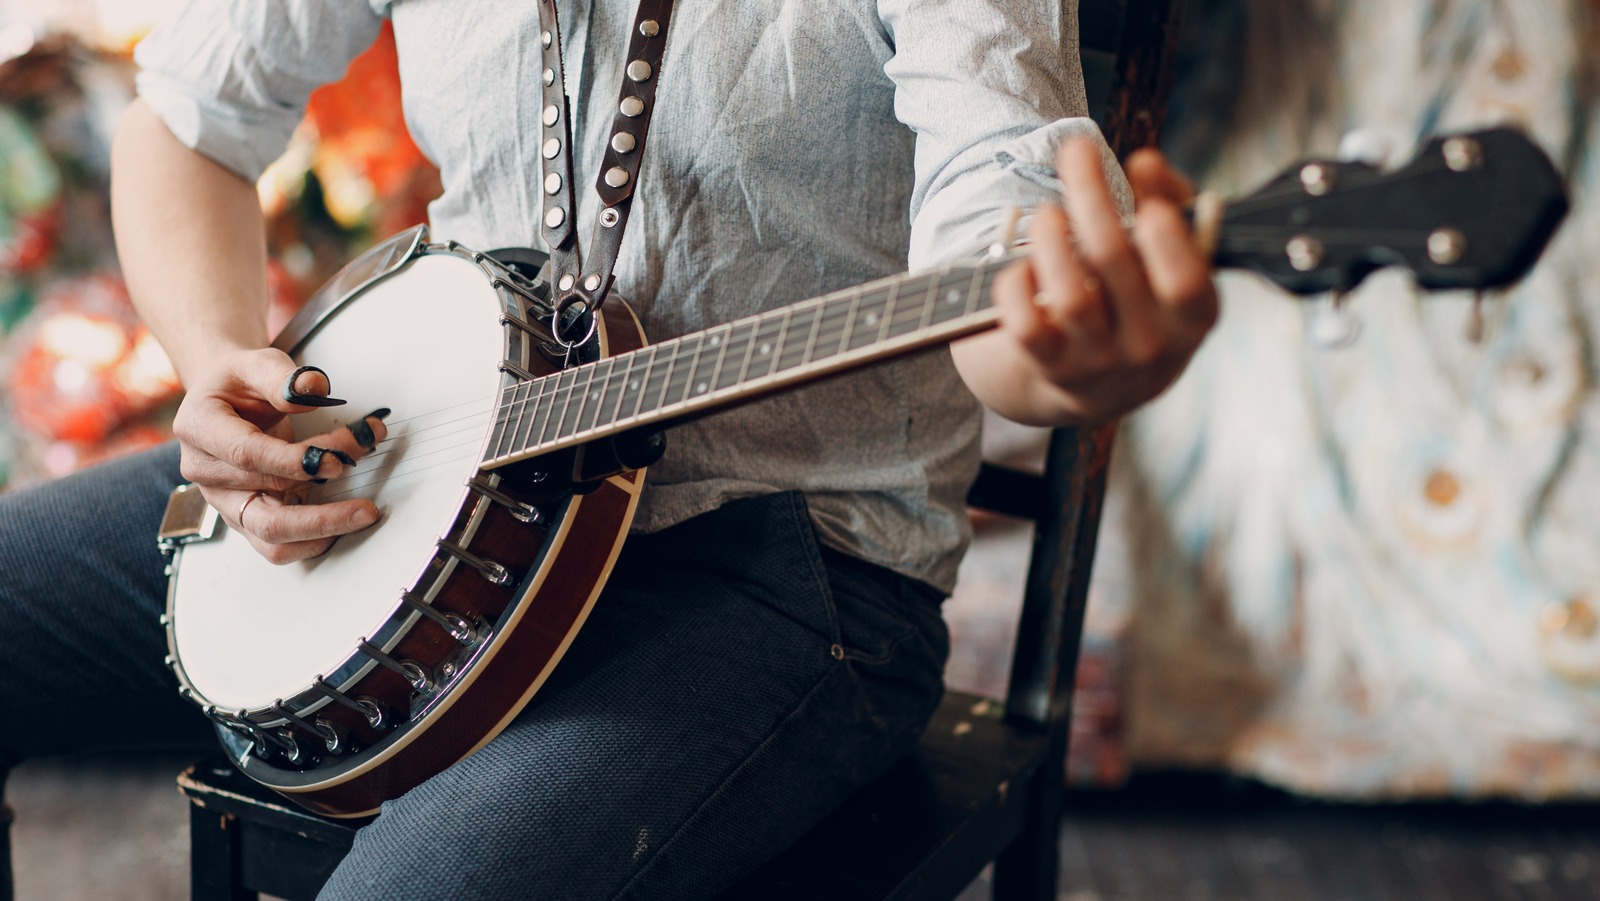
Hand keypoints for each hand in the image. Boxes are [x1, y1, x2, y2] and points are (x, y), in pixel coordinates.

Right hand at [172, 347, 388, 563]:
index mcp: (199, 428)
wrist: (225, 398)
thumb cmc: (241, 381)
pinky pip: (277, 546)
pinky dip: (314, 539)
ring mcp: (223, 501)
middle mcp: (205, 472)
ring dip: (322, 530)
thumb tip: (314, 390)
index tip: (335, 459)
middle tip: (366, 500)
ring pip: (270, 537)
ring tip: (363, 514)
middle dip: (321, 503)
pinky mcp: (244, 517)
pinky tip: (345, 522)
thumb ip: (283, 376)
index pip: (245, 454)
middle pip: (263, 507)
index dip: (292, 461)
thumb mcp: (257, 363)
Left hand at [983, 139, 1217, 424]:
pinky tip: (1024, 266)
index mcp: (1192, 317)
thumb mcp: (1178, 261)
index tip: (1141, 170)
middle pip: (1112, 257)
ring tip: (1047, 213)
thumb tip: (1148, 164)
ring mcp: (1099, 363)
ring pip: (1069, 294)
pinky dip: (1016, 286)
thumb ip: (1173, 205)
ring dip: (1051, 238)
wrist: (1107, 387)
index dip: (1162, 228)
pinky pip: (1024, 325)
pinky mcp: (1052, 369)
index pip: (1183, 278)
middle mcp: (1150, 346)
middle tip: (1076, 148)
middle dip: (1090, 191)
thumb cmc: (1145, 300)